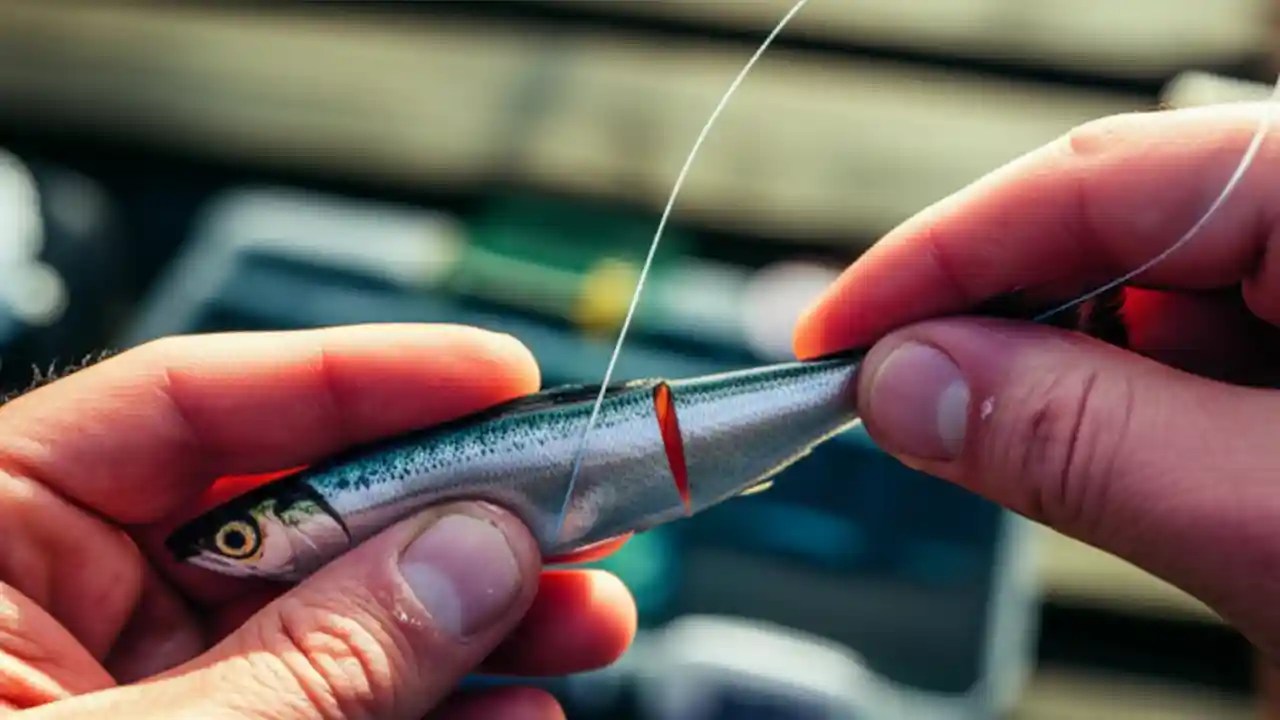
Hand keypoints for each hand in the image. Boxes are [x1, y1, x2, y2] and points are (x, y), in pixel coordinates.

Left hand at [0, 325, 635, 717]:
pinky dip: (429, 715)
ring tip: (582, 620)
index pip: (192, 405)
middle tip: (575, 511)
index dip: (361, 377)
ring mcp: (137, 692)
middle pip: (292, 509)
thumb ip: (318, 665)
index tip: (497, 378)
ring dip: (470, 620)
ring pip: (332, 617)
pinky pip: (331, 711)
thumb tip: (477, 554)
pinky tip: (516, 713)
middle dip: (449, 511)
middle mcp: (58, 602)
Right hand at [795, 104, 1279, 655]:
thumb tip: (904, 381)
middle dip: (990, 323)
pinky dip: (1124, 405)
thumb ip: (1079, 440)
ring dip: (1059, 375)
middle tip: (888, 403)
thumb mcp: (1269, 525)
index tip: (831, 332)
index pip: (1095, 178)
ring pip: (1149, 295)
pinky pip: (1197, 347)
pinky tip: (1104, 453)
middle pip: (1116, 229)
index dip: (937, 255)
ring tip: (998, 444)